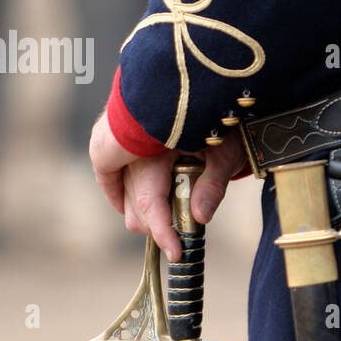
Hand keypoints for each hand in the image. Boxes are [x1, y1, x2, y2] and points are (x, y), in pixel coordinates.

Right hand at [88, 114, 247, 260]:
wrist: (203, 87)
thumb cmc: (221, 119)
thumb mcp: (226, 152)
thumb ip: (213, 185)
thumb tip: (200, 218)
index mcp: (155, 146)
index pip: (151, 202)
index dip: (162, 232)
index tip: (176, 253)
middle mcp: (129, 146)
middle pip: (136, 206)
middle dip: (158, 225)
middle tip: (181, 234)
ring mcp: (118, 142)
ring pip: (126, 197)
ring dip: (149, 211)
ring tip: (176, 209)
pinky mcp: (114, 140)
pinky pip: (115, 177)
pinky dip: (133, 194)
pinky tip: (153, 202)